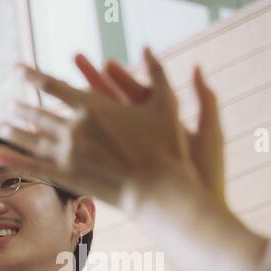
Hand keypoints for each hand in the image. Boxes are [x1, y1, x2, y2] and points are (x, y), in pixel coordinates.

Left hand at [0, 47, 201, 213]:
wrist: (158, 186)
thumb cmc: (166, 144)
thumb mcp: (165, 101)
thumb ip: (155, 71)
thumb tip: (147, 47)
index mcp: (93, 106)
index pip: (53, 86)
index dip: (32, 76)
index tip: (17, 69)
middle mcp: (74, 127)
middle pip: (38, 114)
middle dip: (21, 108)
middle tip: (8, 105)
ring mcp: (67, 153)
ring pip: (31, 138)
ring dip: (13, 131)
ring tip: (0, 125)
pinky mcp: (65, 176)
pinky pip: (31, 166)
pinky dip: (10, 160)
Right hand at [73, 53, 224, 203]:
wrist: (198, 208)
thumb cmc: (205, 173)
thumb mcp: (209, 131)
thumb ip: (204, 98)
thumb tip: (196, 67)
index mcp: (160, 126)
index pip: (134, 95)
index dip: (118, 78)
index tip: (103, 62)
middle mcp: (140, 139)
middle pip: (112, 106)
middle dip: (92, 86)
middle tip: (71, 69)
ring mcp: (128, 155)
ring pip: (101, 127)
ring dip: (82, 109)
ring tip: (60, 95)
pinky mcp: (123, 171)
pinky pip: (99, 151)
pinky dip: (82, 140)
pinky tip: (62, 128)